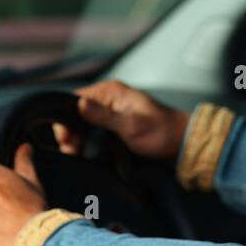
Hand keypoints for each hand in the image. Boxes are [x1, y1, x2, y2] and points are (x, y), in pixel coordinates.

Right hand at [52, 79, 189, 161]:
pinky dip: (85, 141)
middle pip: (74, 112)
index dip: (65, 119)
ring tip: (76, 154)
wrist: (180, 143)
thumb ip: (104, 116)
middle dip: (69, 132)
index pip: (74, 98)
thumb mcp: (130, 125)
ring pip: (81, 123)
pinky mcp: (113, 124)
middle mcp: (107, 98)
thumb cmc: (159, 133)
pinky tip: (84, 153)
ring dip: (76, 138)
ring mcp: (110, 111)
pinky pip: (91, 130)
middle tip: (71, 152)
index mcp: (110, 91)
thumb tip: (79, 104)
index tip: (66, 140)